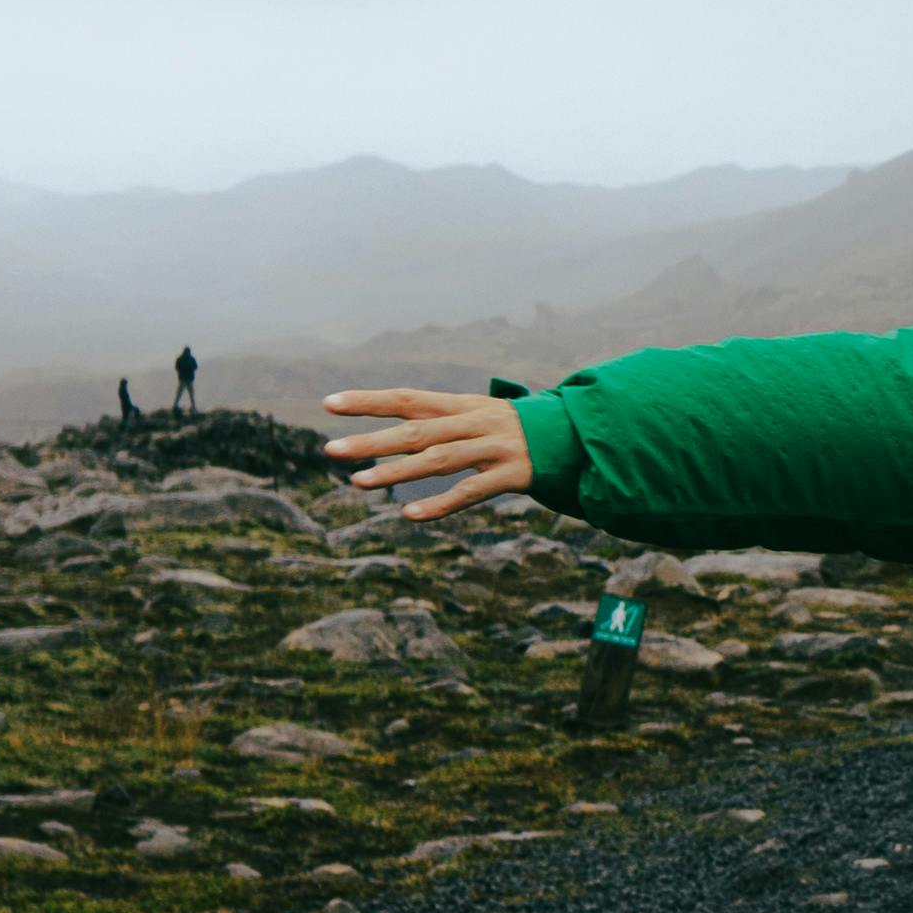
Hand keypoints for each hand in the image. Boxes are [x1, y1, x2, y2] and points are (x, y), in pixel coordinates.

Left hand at [322, 387, 537, 520]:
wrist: (583, 435)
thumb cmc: (522, 430)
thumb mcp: (483, 415)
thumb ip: (445, 420)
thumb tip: (400, 423)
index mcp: (464, 405)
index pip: (408, 397)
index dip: (369, 401)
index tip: (329, 404)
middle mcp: (476, 422)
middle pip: (416, 429)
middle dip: (372, 441)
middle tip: (331, 450)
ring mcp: (495, 447)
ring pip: (438, 459)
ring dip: (396, 472)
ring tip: (358, 482)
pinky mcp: (514, 474)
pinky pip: (471, 491)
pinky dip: (440, 503)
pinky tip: (411, 515)